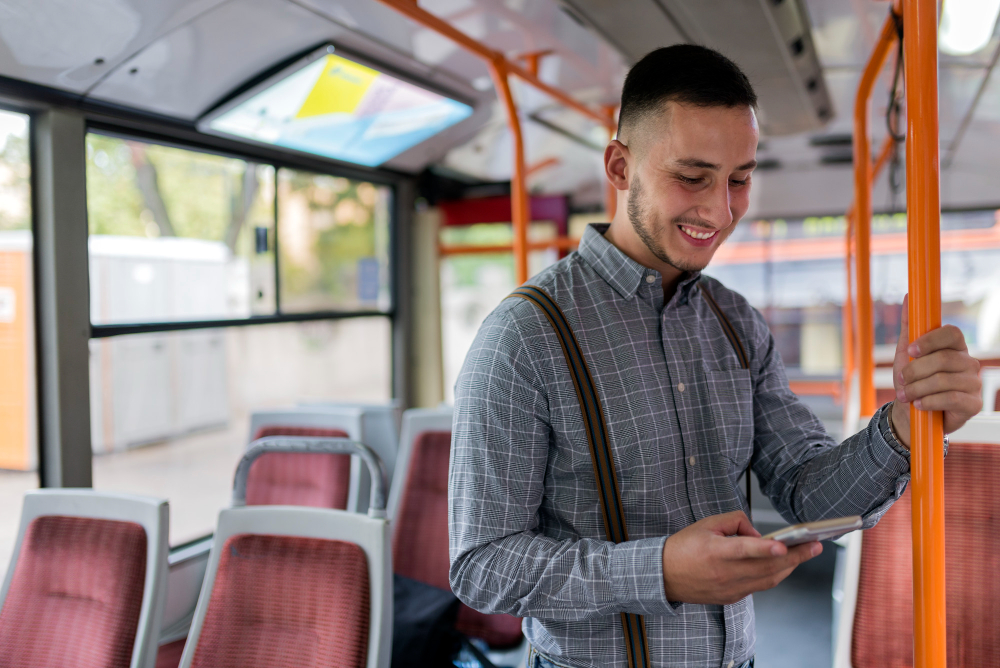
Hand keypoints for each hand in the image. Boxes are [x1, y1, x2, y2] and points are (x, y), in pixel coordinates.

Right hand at [661, 511, 820, 604]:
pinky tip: (784, 565)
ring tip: (806, 553)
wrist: (664, 575)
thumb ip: (735, 522)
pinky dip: (774, 574)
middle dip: (795, 556)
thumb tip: (758, 534)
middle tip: (815, 545)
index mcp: (714, 552)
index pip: (743, 550)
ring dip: (790, 567)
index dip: (764, 549)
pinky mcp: (732, 597)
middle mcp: (724, 574)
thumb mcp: (707, 524)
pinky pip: (759, 586)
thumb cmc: (684, 546)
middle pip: (765, 568)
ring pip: (768, 580)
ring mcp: (729, 589)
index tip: (783, 546)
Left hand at [892, 294, 982, 446]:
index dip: (930, 341)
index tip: (909, 351)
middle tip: (901, 380)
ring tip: (906, 395)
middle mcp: (968, 363)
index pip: (952, 333)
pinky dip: (929, 401)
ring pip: (945, 380)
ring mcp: (973, 383)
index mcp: (954, 347)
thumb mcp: (905, 352)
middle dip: (916, 371)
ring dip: (918, 388)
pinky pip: (952, 398)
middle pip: (944, 359)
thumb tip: (908, 297)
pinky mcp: (974, 404)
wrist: (912, 414)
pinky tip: (919, 405)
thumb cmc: (912, 380)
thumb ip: (910, 326)